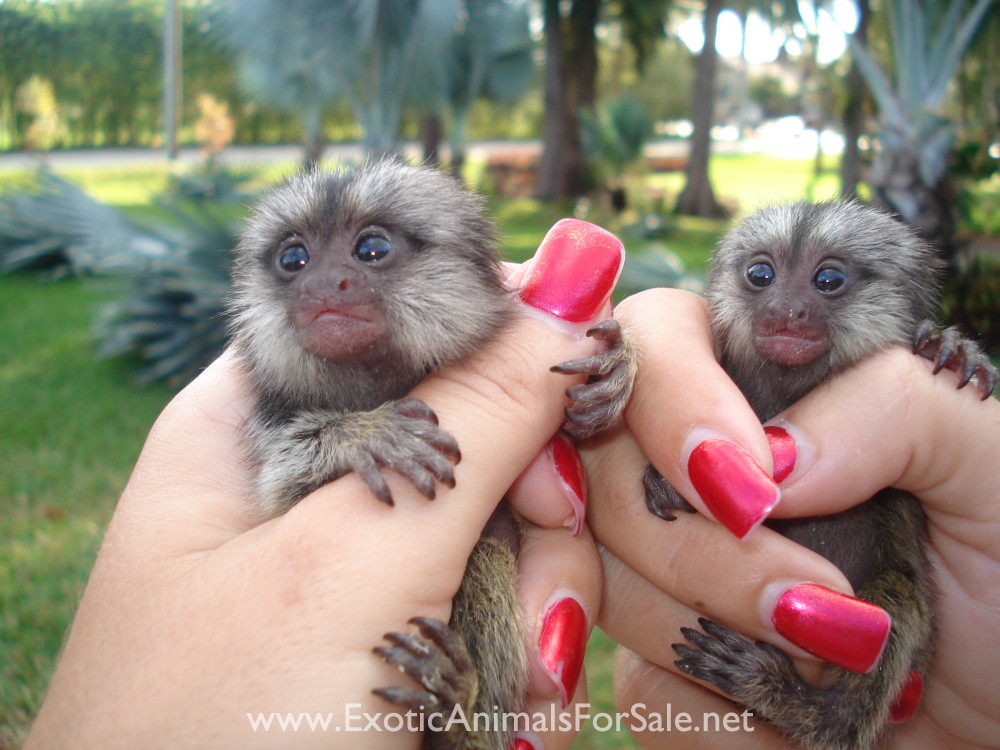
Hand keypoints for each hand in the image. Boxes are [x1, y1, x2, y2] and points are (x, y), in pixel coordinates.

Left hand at [24, 224, 624, 749]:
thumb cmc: (208, 739)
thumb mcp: (346, 565)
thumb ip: (468, 426)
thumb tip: (570, 301)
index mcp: (259, 422)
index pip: (404, 324)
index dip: (503, 342)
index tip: (578, 394)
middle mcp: (313, 485)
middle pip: (477, 433)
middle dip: (533, 510)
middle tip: (543, 575)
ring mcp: (362, 570)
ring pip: (506, 530)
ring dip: (536, 605)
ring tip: (514, 687)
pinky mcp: (404, 642)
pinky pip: (501, 607)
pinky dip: (524, 658)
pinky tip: (511, 712)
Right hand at [587, 288, 999, 747]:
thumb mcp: (990, 458)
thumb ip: (892, 402)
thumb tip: (768, 461)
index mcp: (764, 390)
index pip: (652, 340)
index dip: (668, 401)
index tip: (752, 490)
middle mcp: (696, 470)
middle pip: (602, 470)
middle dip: (701, 551)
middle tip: (819, 603)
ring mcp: (672, 569)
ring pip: (605, 578)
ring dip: (720, 634)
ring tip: (833, 660)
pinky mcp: (669, 668)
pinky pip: (639, 686)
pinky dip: (721, 717)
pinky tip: (795, 716)